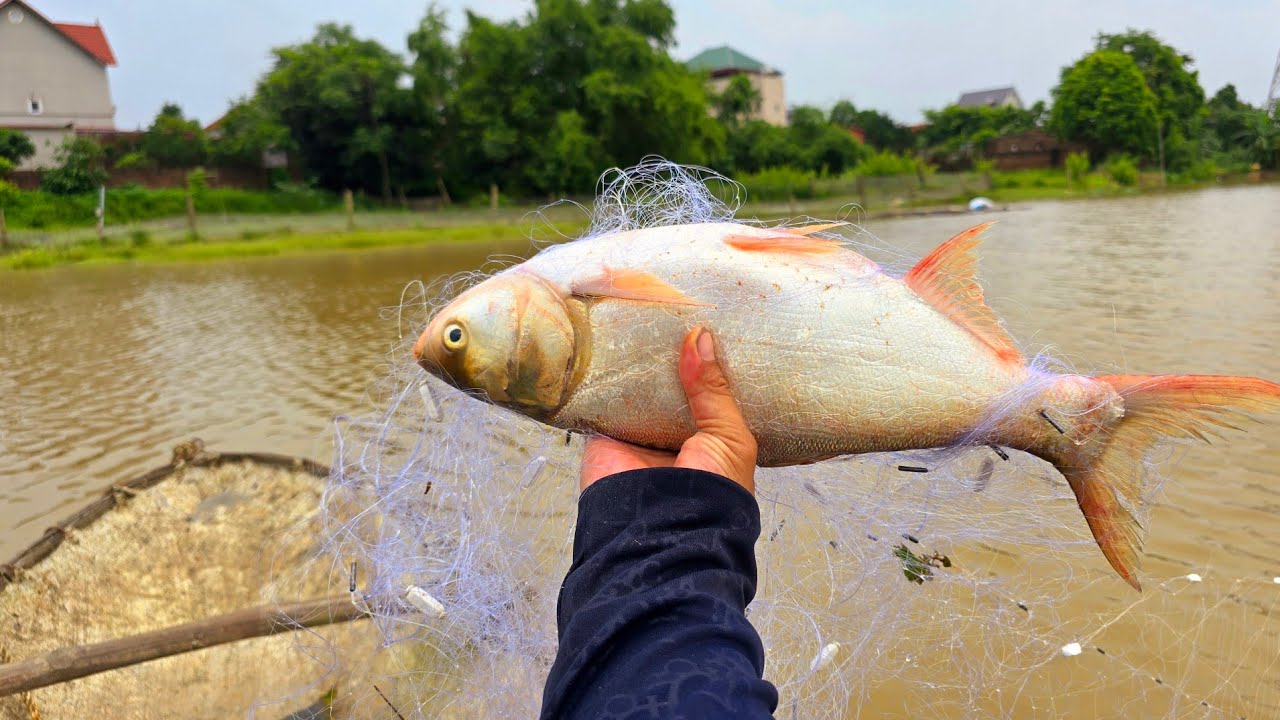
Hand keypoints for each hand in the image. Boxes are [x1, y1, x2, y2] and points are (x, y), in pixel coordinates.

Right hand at [580, 327, 757, 493]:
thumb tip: (700, 337)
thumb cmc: (713, 493)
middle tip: (668, 313)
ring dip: (635, 364)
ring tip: (638, 317)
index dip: (704, 362)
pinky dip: (602, 378)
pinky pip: (600, 401)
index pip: (704, 392)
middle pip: (666, 388)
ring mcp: (637, 437)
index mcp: (709, 440)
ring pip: (634, 391)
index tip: (701, 323)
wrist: (664, 535)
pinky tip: (606, 343)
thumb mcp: (729, 437)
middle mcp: (672, 437)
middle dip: (667, 358)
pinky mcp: (604, 437)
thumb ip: (714, 389)